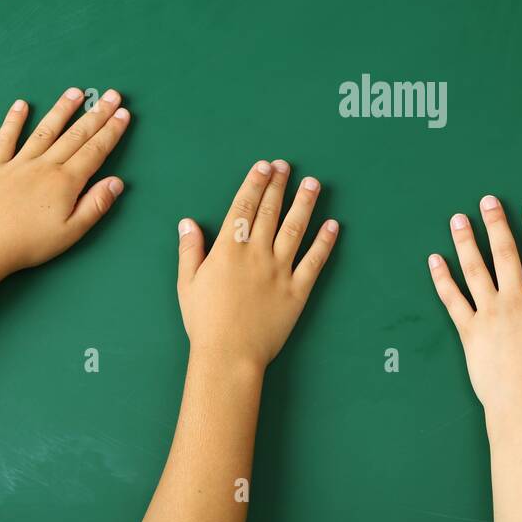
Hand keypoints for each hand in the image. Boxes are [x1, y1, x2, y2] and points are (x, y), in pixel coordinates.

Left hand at [0, 88, 130, 277]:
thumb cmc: (31, 244)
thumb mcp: (72, 232)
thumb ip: (96, 204)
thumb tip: (117, 181)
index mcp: (66, 182)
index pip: (95, 150)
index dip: (111, 131)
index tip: (123, 113)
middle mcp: (45, 165)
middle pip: (75, 135)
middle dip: (96, 114)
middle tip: (111, 95)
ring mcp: (18, 163)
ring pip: (45, 130)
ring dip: (62, 109)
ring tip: (76, 92)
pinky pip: (6, 138)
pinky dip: (13, 120)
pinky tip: (21, 105)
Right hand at [176, 160, 338, 372]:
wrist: (229, 355)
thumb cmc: (204, 322)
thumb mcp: (188, 284)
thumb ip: (190, 250)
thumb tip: (188, 222)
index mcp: (229, 250)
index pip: (244, 207)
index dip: (255, 184)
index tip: (264, 166)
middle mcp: (257, 255)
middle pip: (271, 212)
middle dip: (279, 185)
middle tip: (287, 166)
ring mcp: (280, 271)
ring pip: (295, 229)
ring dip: (304, 203)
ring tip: (313, 183)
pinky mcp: (298, 290)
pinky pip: (315, 261)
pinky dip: (325, 242)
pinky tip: (333, 225)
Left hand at [428, 196, 521, 412]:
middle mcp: (514, 298)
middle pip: (505, 253)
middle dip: (497, 224)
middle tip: (488, 200)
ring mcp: (489, 312)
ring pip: (475, 269)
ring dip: (466, 242)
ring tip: (457, 219)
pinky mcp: (469, 330)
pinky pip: (452, 300)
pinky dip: (442, 279)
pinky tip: (434, 260)